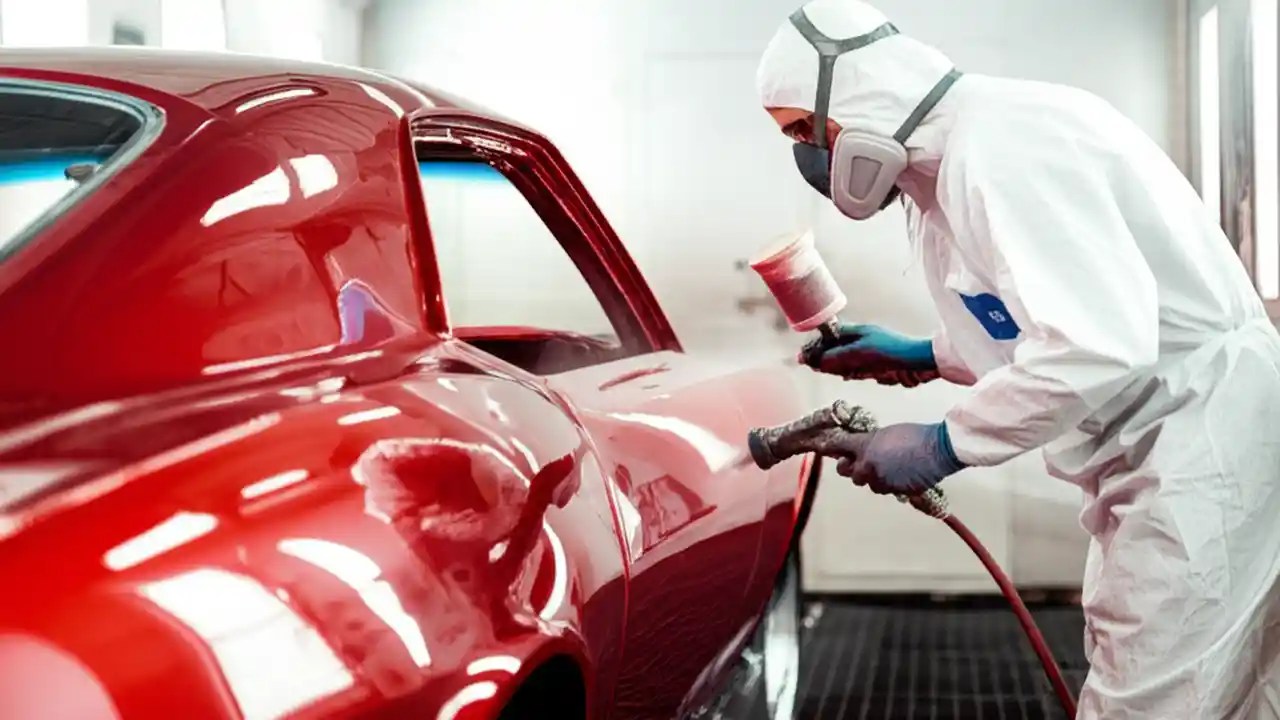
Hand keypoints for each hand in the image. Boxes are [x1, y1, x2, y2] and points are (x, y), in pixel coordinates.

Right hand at [799, 324, 938, 385]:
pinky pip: (858, 370)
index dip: (818, 345)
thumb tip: (818, 361)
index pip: (831, 336)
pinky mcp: (877, 367)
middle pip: (837, 350)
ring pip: (846, 361)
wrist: (919, 363)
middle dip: (825, 357)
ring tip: (823, 369)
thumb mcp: (859, 353)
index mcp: (858, 332)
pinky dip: (851, 373)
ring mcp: (869, 354)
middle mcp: (862, 341)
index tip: (806, 355)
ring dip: (837, 367)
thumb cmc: (890, 352)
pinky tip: (847, 375)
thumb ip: (837, 357)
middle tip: (811, 365)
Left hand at [833, 422, 965, 495]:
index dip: (831, 447)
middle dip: (852, 467)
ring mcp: (881, 482)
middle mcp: (868, 467)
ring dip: (872, 477)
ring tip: (886, 467)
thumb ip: (869, 441)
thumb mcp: (886, 433)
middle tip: (858, 461)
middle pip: (849, 473)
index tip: (825, 447)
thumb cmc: (915, 435)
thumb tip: (863, 447)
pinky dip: (890, 482)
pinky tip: (900, 474)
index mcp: (864, 447)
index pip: (839, 446)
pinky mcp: (896, 492)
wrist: (938, 450)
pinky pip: (887, 489)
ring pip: (869, 483)